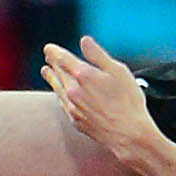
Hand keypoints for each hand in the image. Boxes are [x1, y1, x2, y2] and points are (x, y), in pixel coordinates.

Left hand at [41, 37, 159, 160]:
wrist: (128, 135)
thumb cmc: (128, 101)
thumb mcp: (118, 71)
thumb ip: (98, 55)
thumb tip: (84, 41)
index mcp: (83, 75)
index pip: (62, 59)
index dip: (54, 51)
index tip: (48, 48)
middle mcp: (73, 91)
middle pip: (58, 73)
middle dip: (53, 63)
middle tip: (48, 56)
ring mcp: (73, 108)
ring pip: (57, 89)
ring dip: (51, 78)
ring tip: (46, 71)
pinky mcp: (77, 121)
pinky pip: (62, 105)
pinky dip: (59, 96)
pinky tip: (60, 95)